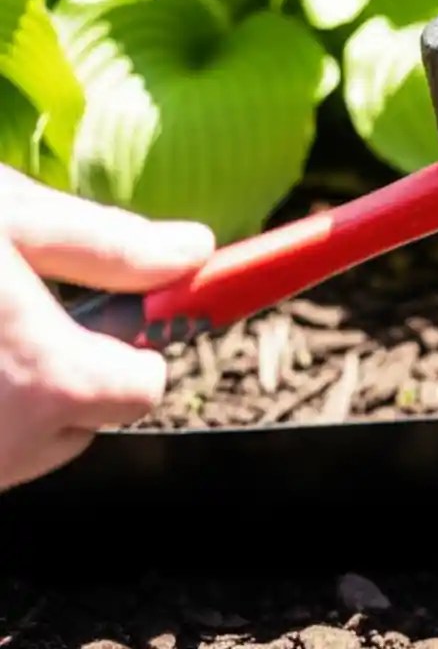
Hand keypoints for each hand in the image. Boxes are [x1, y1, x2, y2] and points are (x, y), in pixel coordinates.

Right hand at [0, 167, 213, 490]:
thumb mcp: (7, 218)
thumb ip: (107, 244)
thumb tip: (194, 250)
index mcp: (52, 382)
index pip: (144, 386)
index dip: (135, 343)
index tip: (152, 317)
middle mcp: (12, 444)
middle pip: (87, 412)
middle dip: (68, 365)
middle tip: (17, 311)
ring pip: (32, 430)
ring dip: (18, 389)